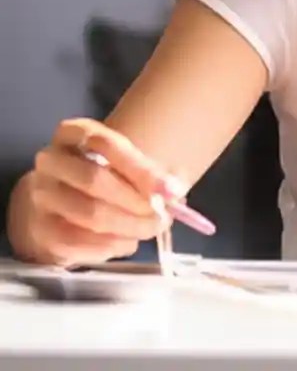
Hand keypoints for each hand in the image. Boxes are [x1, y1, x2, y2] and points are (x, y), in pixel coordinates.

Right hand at [10, 118, 183, 265]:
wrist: (63, 202)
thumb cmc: (105, 177)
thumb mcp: (128, 166)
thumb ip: (151, 175)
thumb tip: (174, 192)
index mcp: (73, 133)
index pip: (106, 144)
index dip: (141, 168)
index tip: (171, 190)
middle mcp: (51, 160)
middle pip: (94, 179)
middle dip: (136, 201)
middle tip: (163, 216)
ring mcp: (41, 194)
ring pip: (88, 213)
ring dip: (128, 227)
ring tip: (150, 229)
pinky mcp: (39, 228)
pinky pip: (78, 242)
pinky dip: (109, 246)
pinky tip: (127, 242)